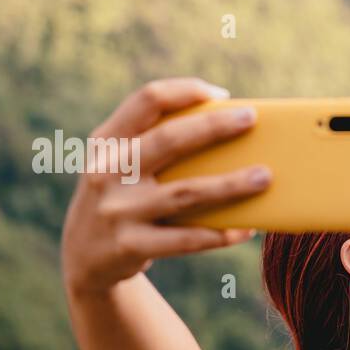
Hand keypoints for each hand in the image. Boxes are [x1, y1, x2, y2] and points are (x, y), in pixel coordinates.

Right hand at [61, 77, 270, 296]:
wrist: (85, 258)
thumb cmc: (122, 198)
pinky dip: (220, 233)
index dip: (185, 92)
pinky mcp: (131, 246)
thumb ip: (156, 146)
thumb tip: (229, 131)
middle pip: (168, 140)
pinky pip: (187, 239)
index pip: (146, 101)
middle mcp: (108, 172)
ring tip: (264, 177)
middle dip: (214, 127)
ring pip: (186, 193)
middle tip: (251, 119)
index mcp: (107, 142)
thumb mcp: (121, 166)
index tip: (221, 94)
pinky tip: (247, 228)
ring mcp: (118, 210)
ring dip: (230, 184)